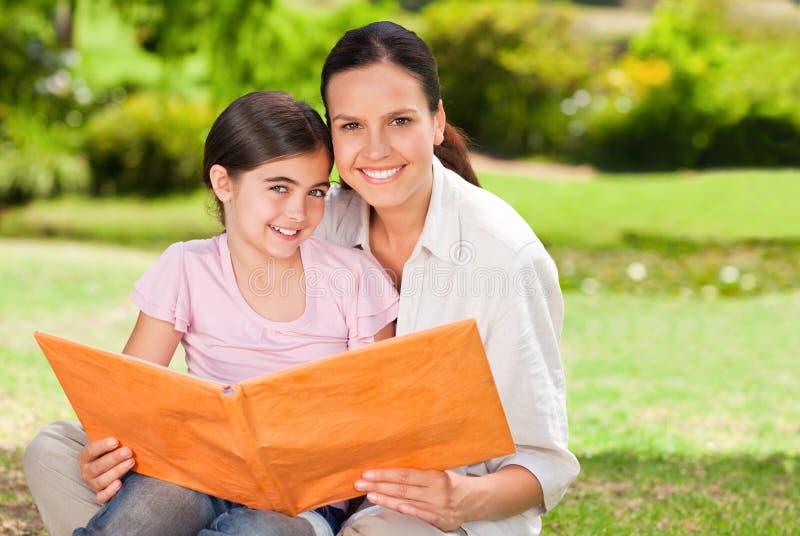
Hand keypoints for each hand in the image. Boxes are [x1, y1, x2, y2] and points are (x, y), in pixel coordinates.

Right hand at [77, 437, 134, 502]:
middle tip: (128, 452)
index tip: (115, 441)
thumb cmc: (112, 453)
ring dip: (117, 471)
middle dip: (114, 458)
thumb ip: (114, 437)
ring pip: (101, 480)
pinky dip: (110, 491)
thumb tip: (129, 421)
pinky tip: (119, 484)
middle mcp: (87, 471)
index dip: (102, 446)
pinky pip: (102, 497)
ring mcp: (92, 484)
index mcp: (85, 457)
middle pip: (98, 466)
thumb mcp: (110, 444)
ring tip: (131, 462)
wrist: (111, 467)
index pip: (90, 451)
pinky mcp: (100, 495)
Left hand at [354, 468, 473, 530]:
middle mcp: (435, 489)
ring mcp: (438, 505)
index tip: (368, 473)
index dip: (385, 473)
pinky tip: (396, 507)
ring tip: (369, 494)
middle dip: (378, 485)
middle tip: (359, 483)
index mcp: (434, 475)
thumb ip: (419, 471)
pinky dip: (410, 510)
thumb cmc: (452, 483)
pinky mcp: (441, 520)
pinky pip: (423, 515)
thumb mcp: (439, 471)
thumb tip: (392, 466)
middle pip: (402, 487)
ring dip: (386, 498)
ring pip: (408, 501)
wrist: (477, 499)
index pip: (404, 473)